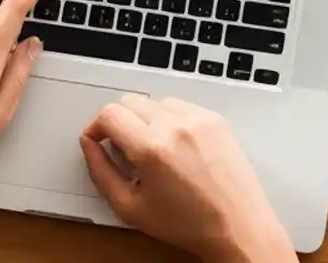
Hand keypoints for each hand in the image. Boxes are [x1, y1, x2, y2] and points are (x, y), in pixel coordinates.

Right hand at [80, 95, 297, 262]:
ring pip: (155, 101)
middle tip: (123, 149)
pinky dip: (171, 120)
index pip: (109, 113)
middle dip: (119, 122)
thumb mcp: (130, 207)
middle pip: (129, 101)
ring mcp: (198, 119)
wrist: (237, 226)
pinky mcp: (215, 119)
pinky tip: (175, 146)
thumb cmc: (189, 224)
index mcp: (152, 148)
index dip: (96, 127)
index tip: (97, 140)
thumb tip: (90, 146)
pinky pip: (180, 106)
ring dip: (146, 119)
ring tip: (153, 150)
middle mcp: (175, 126)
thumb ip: (101, 172)